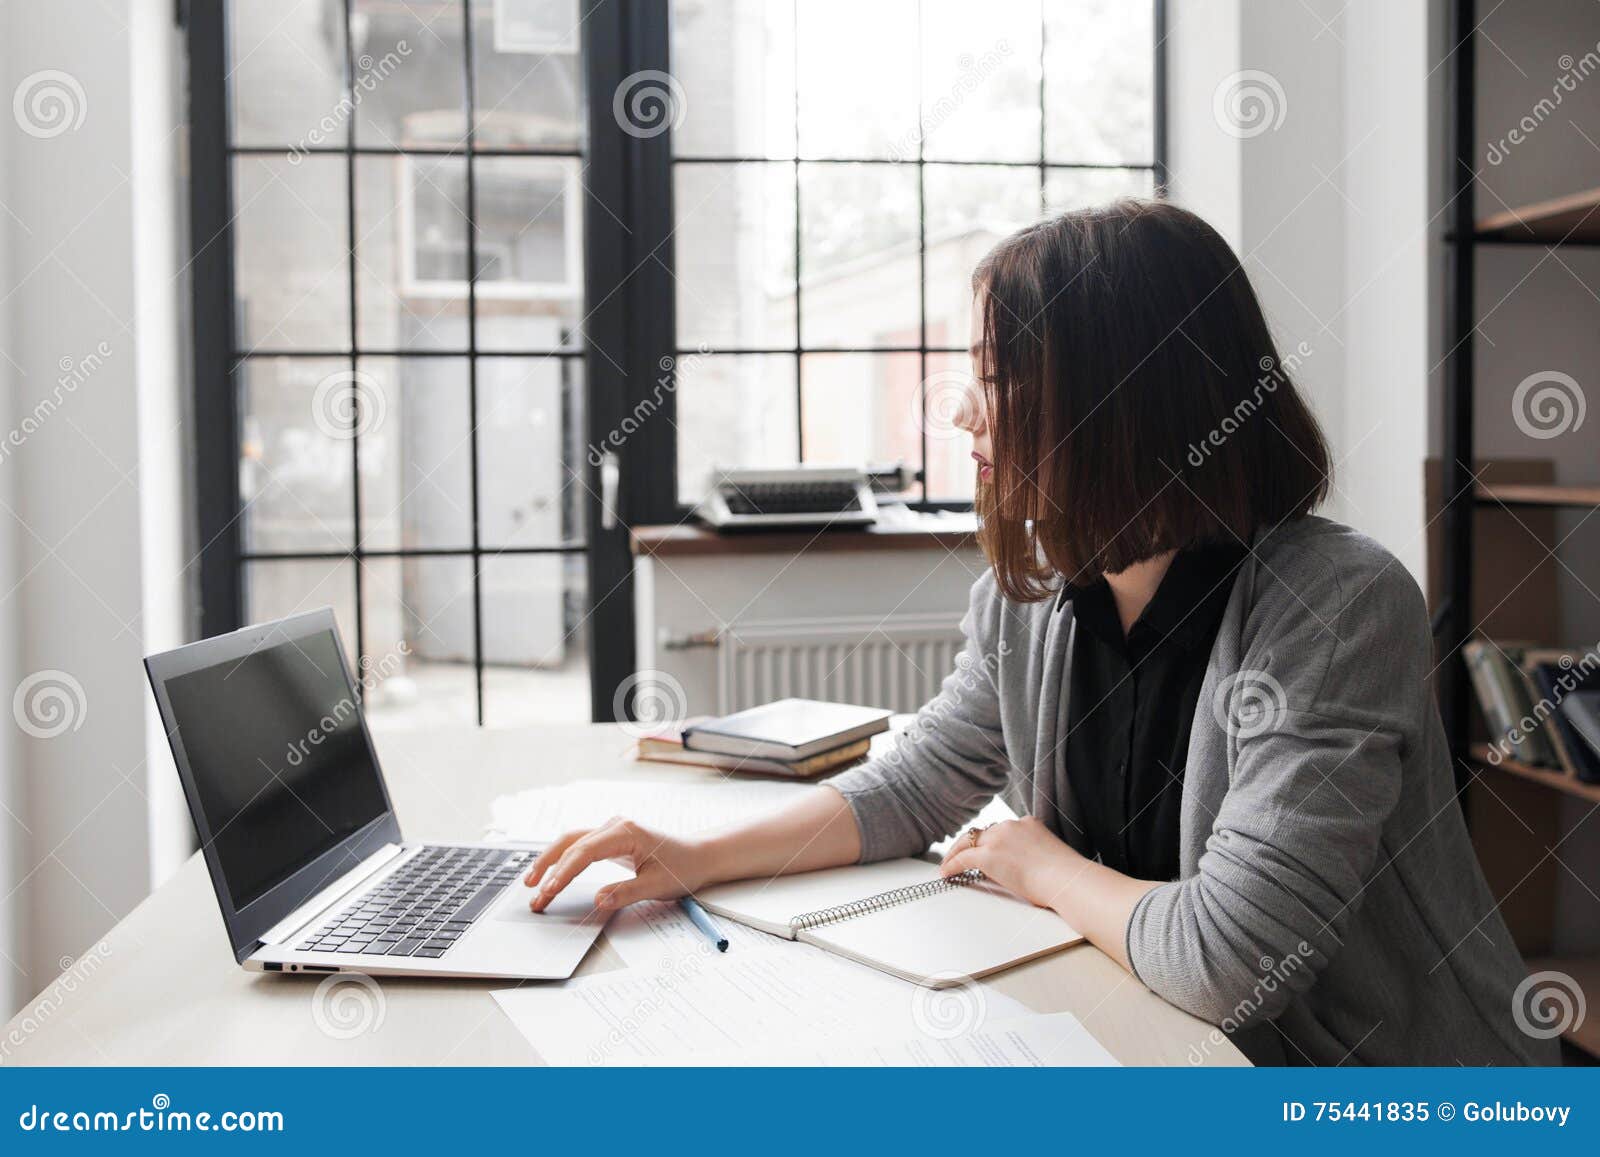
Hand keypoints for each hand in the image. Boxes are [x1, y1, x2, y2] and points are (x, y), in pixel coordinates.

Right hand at [522, 818, 713, 911]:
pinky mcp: (610, 837)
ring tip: (531, 883)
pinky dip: (562, 859)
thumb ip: (626, 893)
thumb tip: (597, 901)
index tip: (549, 891)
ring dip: (550, 861)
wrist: (699, 856)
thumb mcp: (657, 886)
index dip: (563, 873)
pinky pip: (579, 845)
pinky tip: (549, 872)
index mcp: (626, 832)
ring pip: (570, 841)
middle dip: (548, 868)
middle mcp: (615, 825)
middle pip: (570, 842)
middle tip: (532, 893)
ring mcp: (611, 829)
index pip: (584, 852)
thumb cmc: (683, 868)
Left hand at [938, 815, 1083, 910]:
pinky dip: (952, 865)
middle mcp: (1011, 826)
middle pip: (981, 832)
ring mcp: (999, 839)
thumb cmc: (1066, 878)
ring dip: (957, 853)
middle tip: (958, 854)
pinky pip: (963, 858)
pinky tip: (946, 873)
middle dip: (968, 843)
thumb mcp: (1047, 857)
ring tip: (949, 863)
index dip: (988, 840)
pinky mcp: (989, 855)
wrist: (1068, 881)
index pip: (1000, 829)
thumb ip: (1030, 855)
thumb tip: (1017, 869)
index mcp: (1028, 823)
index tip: (981, 847)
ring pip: (969, 842)